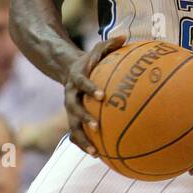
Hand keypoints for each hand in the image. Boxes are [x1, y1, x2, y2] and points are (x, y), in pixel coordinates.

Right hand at [65, 32, 125, 155]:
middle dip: (84, 118)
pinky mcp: (72, 118)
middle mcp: (70, 95)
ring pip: (72, 127)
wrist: (67, 70)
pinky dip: (84, 145)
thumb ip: (110, 44)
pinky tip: (98, 156)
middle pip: (73, 108)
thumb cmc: (90, 61)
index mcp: (76, 78)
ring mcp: (69, 109)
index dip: (90, 88)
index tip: (102, 95)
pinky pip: (76, 135)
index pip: (82, 83)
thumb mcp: (98, 49)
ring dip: (83, 140)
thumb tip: (125, 36)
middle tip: (97, 126)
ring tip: (95, 152)